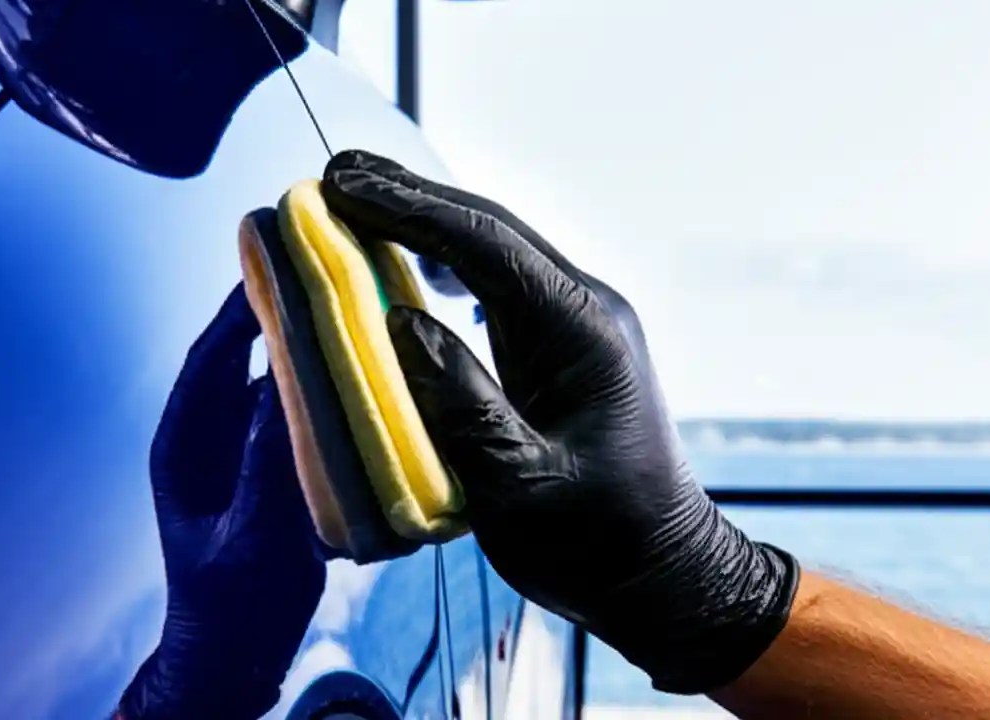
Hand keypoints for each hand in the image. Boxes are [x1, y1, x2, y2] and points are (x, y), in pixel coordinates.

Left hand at [118, 284, 325, 718]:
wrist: (240, 655)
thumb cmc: (229, 605)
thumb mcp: (248, 537)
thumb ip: (263, 468)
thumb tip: (282, 393)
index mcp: (183, 444)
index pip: (209, 358)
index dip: (237, 310)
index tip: (270, 264)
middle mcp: (211, 438)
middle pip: (243, 361)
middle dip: (278, 319)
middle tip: (322, 275)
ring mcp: (243, 454)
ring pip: (274, 388)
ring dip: (307, 358)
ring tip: (352, 320)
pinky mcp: (274, 473)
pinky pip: (298, 421)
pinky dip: (325, 399)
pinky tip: (362, 383)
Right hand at [321, 150, 798, 694]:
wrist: (657, 571)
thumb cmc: (595, 540)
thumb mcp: (522, 484)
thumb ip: (463, 403)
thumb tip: (403, 324)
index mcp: (581, 329)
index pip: (485, 245)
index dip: (408, 210)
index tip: (341, 186)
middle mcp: (581, 310)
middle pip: (487, 230)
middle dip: (408, 199)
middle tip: (333, 174)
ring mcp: (571, 325)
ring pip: (488, 251)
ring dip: (421, 224)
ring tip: (354, 200)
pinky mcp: (555, 348)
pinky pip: (491, 286)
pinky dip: (440, 263)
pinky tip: (406, 258)